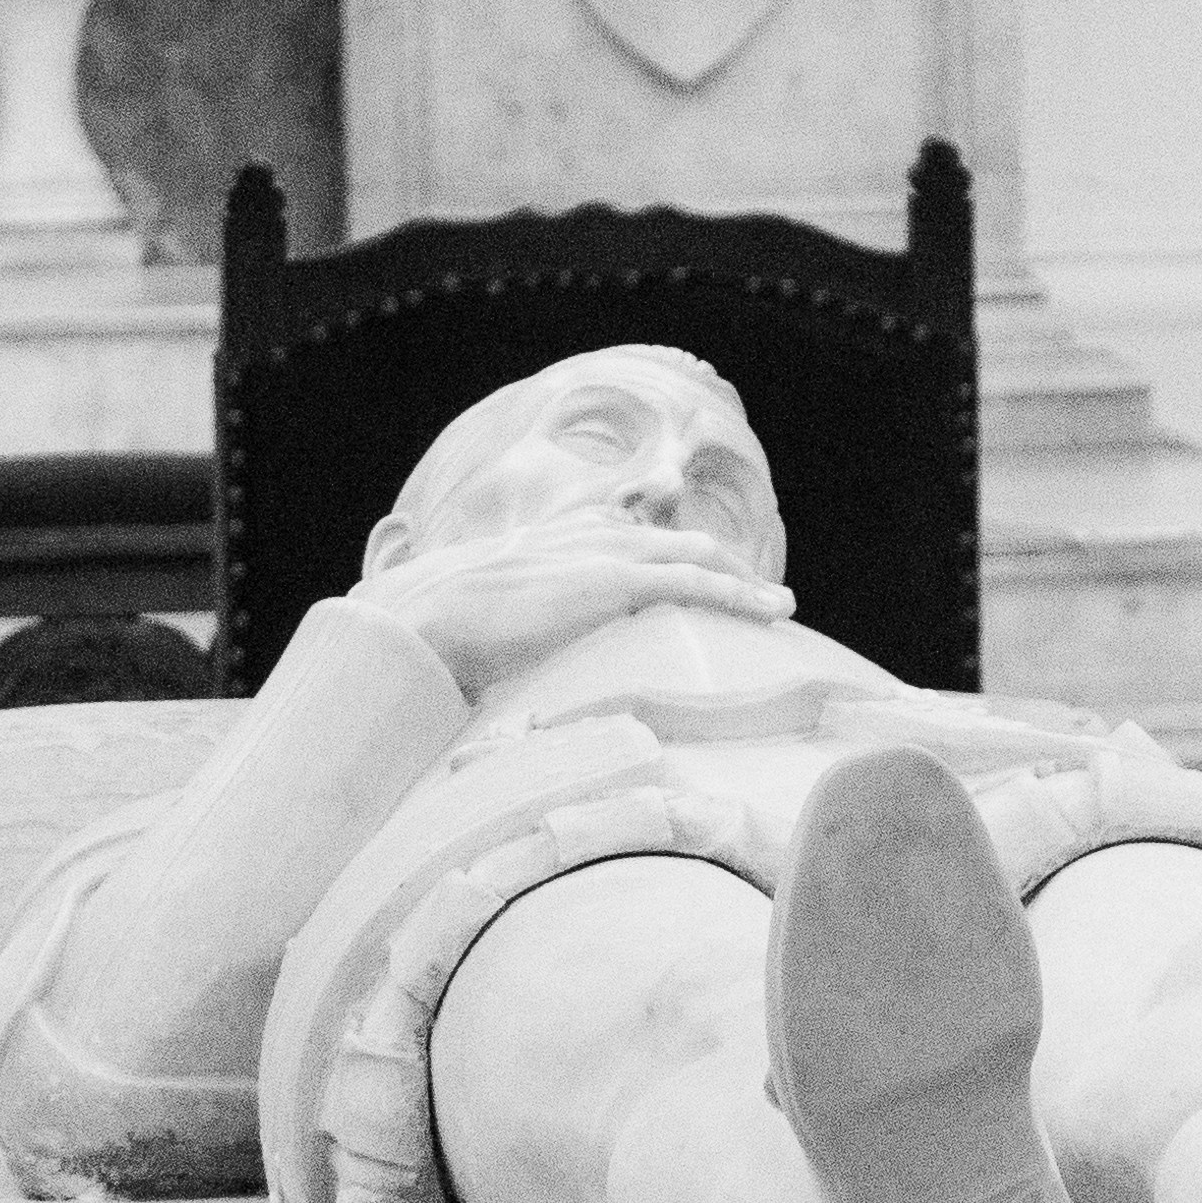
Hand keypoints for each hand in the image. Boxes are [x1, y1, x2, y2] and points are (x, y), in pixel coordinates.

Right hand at [381, 517, 792, 704]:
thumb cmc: (444, 632)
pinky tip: (767, 609)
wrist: (424, 621)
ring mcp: (601, 554)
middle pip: (678, 542)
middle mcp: (587, 534)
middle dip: (724, 565)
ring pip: (695, 557)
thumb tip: (504, 673)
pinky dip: (735, 593)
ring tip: (777, 606)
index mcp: (558, 538)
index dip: (673, 548)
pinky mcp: (611, 582)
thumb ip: (516, 630)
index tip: (703, 570)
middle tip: (758, 596)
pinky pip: (691, 582)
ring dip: (743, 580)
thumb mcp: (490, 621)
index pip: (630, 530)